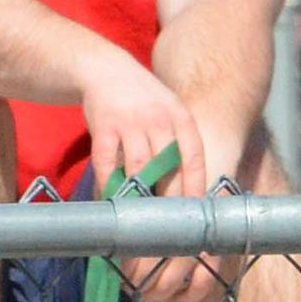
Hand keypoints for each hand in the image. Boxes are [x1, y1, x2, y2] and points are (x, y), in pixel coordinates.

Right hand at [79, 51, 208, 301]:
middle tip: (166, 231)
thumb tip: (188, 188)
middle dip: (167, 202)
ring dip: (137, 199)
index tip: (196, 216)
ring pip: (138, 169)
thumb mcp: (168, 113)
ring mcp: (131, 122)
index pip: (194, 156)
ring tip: (137, 226)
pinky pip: (108, 163)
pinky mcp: (104, 126)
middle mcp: (160, 119)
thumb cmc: (141, 100)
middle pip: (167, 168)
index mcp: (181, 117)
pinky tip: (108, 204)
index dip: (195, 188)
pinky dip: (108, 186)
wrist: (105, 69)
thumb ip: (176, 144)